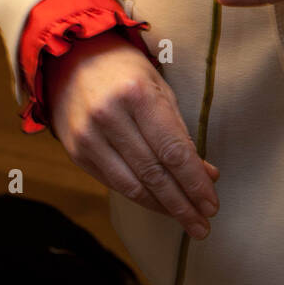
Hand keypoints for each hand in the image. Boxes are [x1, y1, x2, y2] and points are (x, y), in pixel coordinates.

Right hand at [44, 29, 220, 239]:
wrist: (71, 59)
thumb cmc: (125, 71)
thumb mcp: (159, 87)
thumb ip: (181, 131)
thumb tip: (207, 174)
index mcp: (137, 94)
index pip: (173, 150)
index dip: (195, 182)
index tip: (212, 204)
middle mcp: (110, 116)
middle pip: (154, 173)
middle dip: (183, 203)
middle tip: (204, 225)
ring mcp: (89, 136)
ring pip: (133, 186)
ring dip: (163, 208)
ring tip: (187, 221)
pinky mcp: (76, 152)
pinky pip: (114, 183)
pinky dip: (140, 197)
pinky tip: (159, 205)